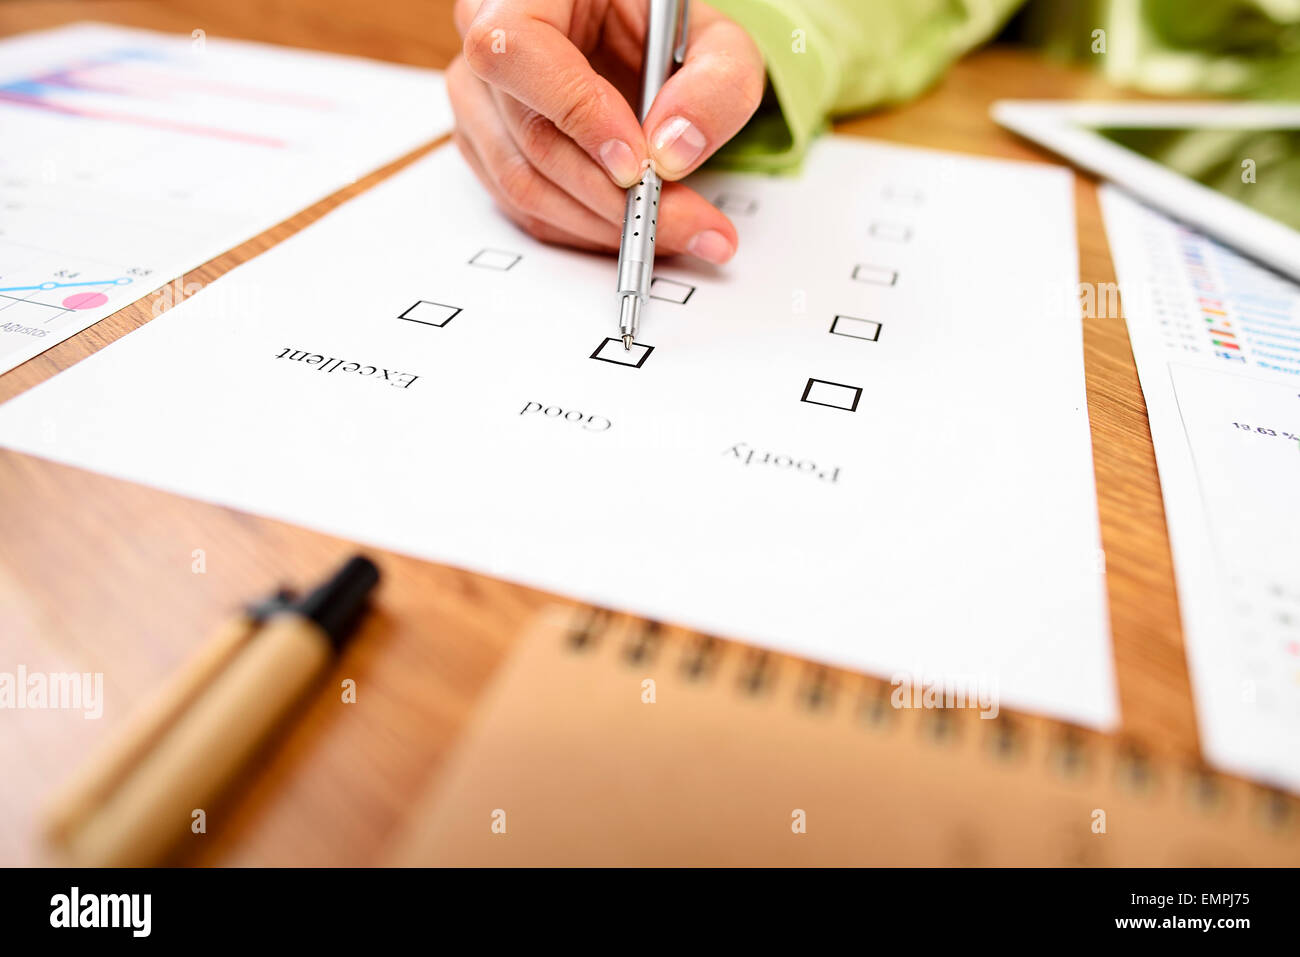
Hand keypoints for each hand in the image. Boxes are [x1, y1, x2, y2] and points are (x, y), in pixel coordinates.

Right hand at [449, 0, 764, 262]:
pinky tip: (634, 226)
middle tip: (685, 220)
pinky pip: (524, 206)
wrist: (634, 45)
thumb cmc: (662, 33)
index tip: (636, 163)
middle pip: (531, 136)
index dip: (576, 114)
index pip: (518, 51)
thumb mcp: (714, 43)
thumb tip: (673, 150)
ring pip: (524, 185)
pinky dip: (583, 229)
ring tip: (675, 230)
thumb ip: (715, 85)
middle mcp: (483, 35)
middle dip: (614, 195)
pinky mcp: (485, 145)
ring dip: (603, 223)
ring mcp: (476, 96)